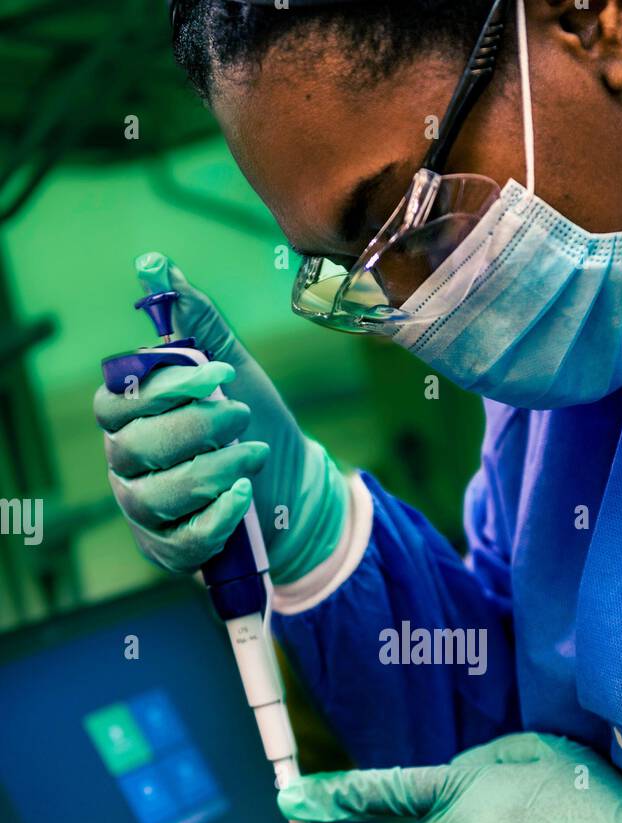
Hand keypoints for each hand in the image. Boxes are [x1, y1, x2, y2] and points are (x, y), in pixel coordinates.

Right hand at [93, 253, 347, 582]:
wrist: (295, 489)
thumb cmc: (253, 424)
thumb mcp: (233, 369)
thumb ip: (196, 323)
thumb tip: (157, 265)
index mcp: (130, 415)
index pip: (119, 400)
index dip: (166, 386)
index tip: (219, 373)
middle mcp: (126, 463)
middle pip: (136, 447)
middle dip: (195, 428)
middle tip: (242, 415)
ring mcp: (145, 510)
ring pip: (157, 496)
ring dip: (212, 472)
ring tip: (252, 455)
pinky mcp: (170, 550)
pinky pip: (181, 540)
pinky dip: (216, 517)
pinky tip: (243, 496)